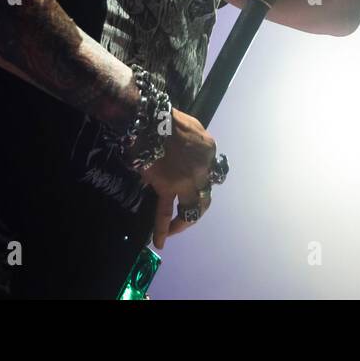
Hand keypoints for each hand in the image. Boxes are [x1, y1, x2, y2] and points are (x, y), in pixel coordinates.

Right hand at [135, 107, 217, 248]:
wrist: (150, 119)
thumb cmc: (166, 118)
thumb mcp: (190, 125)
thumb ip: (192, 141)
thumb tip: (184, 152)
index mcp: (209, 150)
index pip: (209, 168)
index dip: (198, 173)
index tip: (187, 173)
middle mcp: (203, 168)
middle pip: (206, 193)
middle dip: (198, 204)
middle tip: (188, 211)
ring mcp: (187, 181)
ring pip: (193, 207)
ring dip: (185, 221)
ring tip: (176, 229)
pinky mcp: (168, 187)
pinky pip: (165, 211)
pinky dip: (163, 228)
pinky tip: (160, 241)